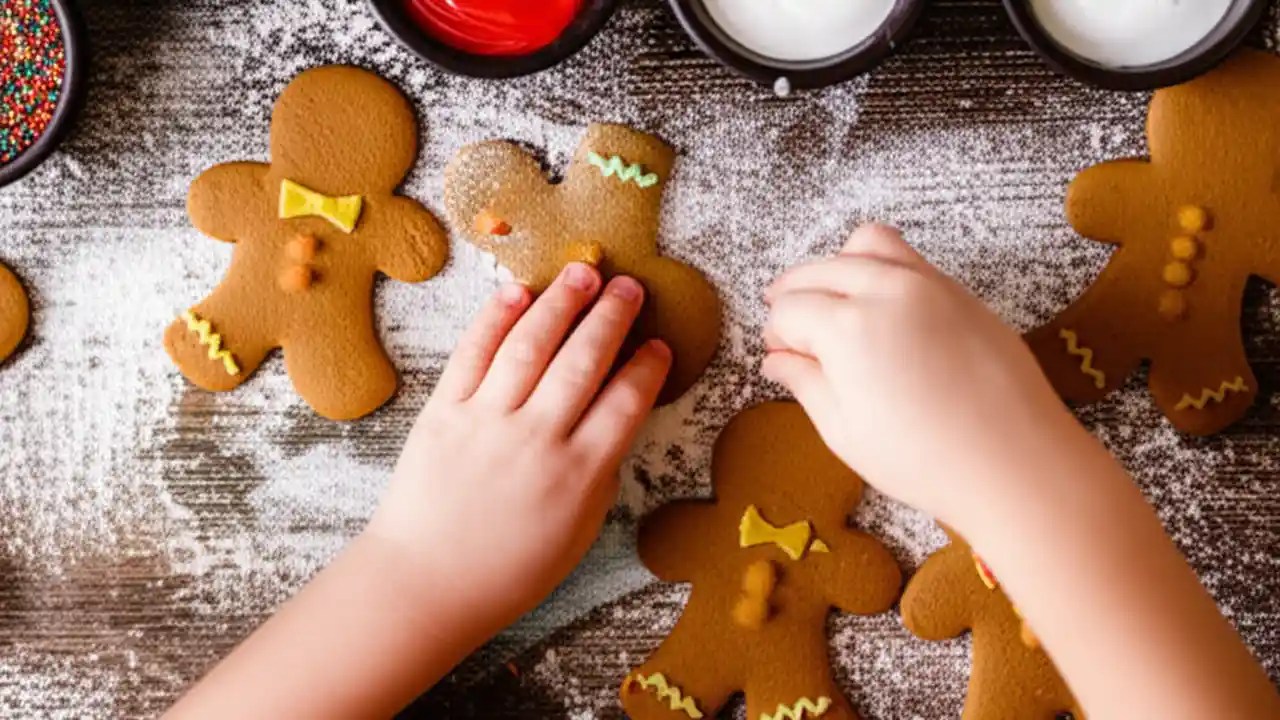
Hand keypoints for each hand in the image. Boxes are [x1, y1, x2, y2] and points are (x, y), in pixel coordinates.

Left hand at [368, 263, 670, 633]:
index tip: (659, 346)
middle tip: (631, 289)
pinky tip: (519, 291)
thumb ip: (599, 473)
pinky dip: (497, 318)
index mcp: (577, 475)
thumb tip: (615, 417)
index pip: (625, 404)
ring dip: (562, 303)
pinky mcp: (443, 413)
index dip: (647, 369)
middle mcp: (535, 441)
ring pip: (531, 346)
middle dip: (612, 318)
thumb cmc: (508, 568)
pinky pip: (474, 354)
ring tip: (585, 272)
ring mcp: (486, 422)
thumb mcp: (577, 531)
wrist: (426, 582)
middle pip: (583, 362)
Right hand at [761, 224, 1074, 527]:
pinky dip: (879, 269)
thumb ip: (805, 383)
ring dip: (837, 268)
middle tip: (790, 330)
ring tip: (832, 304)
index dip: (776, 334)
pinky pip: (908, 259)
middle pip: (820, 270)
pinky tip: (878, 309)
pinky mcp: (962, 293)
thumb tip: (776, 360)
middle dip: (795, 295)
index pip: (790, 309)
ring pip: (865, 245)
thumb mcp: (845, 431)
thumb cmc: (926, 459)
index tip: (779, 356)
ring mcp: (929, 284)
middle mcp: (885, 289)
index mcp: (846, 325)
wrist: (1017, 463)